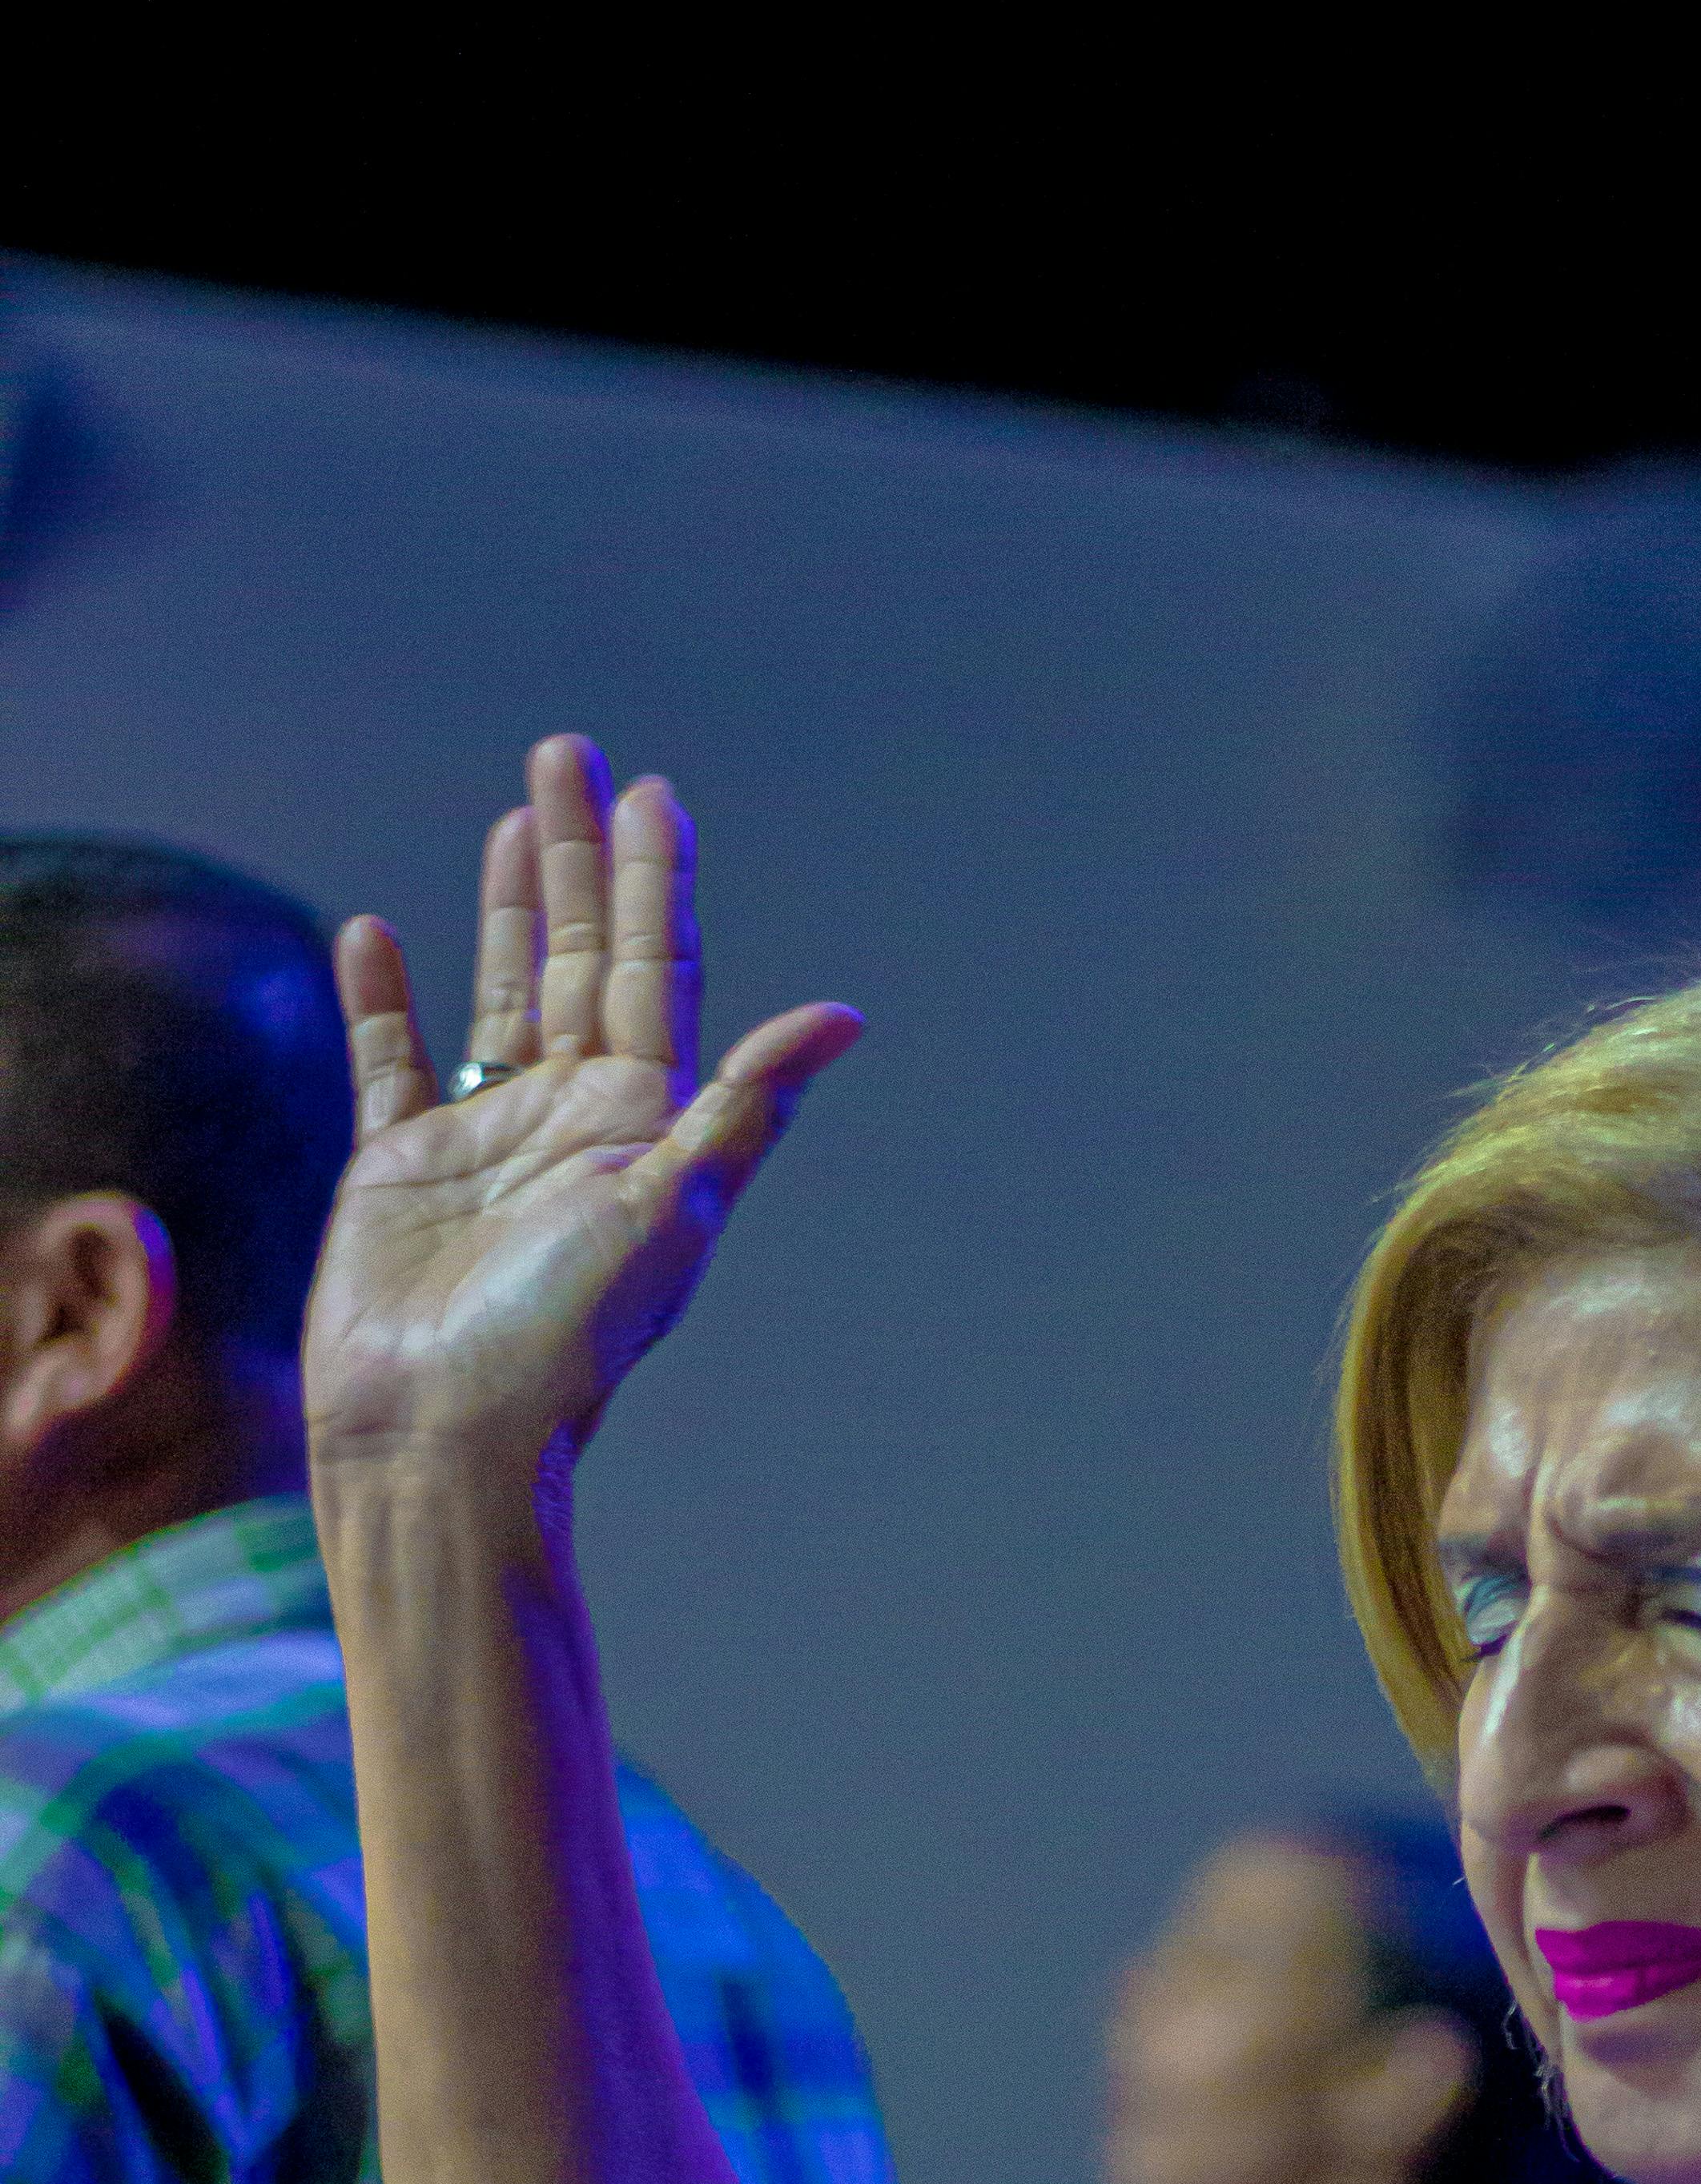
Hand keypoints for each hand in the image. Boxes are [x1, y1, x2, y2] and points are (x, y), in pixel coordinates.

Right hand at [305, 736, 860, 1472]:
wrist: (445, 1430)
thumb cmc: (566, 1336)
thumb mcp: (672, 1211)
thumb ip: (746, 1108)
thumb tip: (843, 1018)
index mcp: (643, 1125)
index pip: (657, 975)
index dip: (656, 883)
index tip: (650, 793)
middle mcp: (572, 1122)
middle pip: (582, 960)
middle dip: (581, 858)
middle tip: (569, 753)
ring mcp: (486, 1139)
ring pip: (504, 992)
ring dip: (512, 907)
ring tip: (518, 819)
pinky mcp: (400, 1167)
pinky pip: (392, 1060)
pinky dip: (381, 999)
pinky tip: (374, 933)